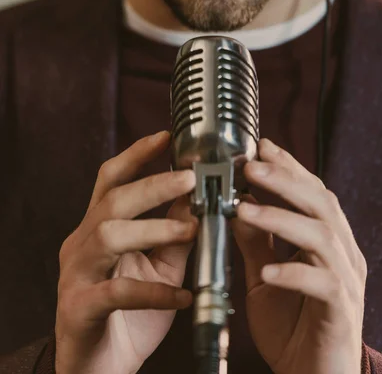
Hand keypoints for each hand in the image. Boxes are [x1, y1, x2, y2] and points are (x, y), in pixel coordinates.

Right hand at [55, 130, 197, 373]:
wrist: (101, 367)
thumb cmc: (131, 314)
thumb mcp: (160, 267)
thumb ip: (174, 233)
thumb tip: (198, 199)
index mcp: (99, 228)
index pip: (111, 180)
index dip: (137, 154)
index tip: (167, 136)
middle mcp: (82, 244)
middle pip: (112, 200)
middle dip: (152, 184)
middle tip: (189, 177)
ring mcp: (77, 276)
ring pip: (108, 236)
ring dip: (153, 228)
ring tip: (189, 229)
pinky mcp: (80, 309)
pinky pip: (116, 293)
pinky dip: (152, 291)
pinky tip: (182, 295)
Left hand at [229, 138, 367, 373]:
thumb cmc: (292, 326)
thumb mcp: (264, 278)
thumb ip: (255, 244)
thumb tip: (238, 206)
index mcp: (327, 240)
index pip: (311, 192)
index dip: (289, 167)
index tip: (262, 146)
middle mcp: (342, 254)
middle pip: (320, 203)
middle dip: (285, 180)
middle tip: (251, 166)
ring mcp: (346, 281)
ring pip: (321, 236)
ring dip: (282, 218)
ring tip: (245, 209)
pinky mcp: (341, 311)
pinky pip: (322, 284)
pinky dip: (293, 272)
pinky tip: (267, 270)